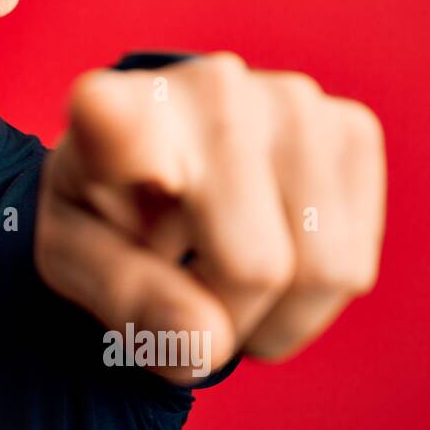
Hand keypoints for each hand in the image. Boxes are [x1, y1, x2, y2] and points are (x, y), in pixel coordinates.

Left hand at [34, 52, 385, 384]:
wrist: (155, 167)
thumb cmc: (104, 215)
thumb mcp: (75, 261)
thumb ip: (125, 298)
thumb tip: (208, 341)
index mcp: (109, 111)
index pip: (116, 122)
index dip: (127, 146)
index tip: (129, 149)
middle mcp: (208, 87)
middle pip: (254, 266)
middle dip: (224, 321)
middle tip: (181, 294)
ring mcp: (291, 99)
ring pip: (323, 272)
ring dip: (270, 317)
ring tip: (217, 275)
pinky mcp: (352, 128)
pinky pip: (354, 268)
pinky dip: (308, 300)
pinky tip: (265, 253)